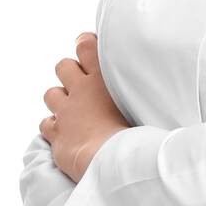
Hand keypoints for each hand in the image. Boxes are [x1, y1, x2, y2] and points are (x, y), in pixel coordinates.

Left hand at [40, 32, 129, 183]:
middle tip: (81, 83)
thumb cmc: (137, 132)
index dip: (84, 43)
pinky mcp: (56, 134)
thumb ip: (140, 88)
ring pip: (50, 94)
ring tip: (72, 108)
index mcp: (102, 78)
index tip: (86, 45)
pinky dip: (52, 126)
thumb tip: (159, 83)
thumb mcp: (143, 102)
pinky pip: (45, 124)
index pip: (85, 45)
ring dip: (59, 99)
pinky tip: (64, 131)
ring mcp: (65, 112)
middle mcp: (80, 91)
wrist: (113, 161)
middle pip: (63, 66)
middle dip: (68, 71)